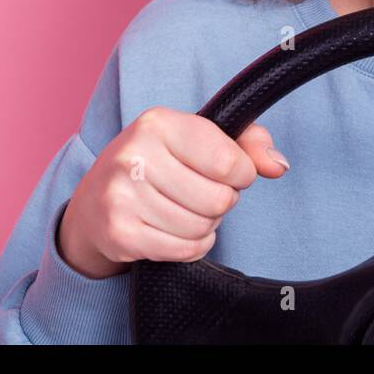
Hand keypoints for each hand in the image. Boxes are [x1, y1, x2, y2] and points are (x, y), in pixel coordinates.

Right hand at [58, 106, 289, 278]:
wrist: (94, 200)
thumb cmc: (160, 163)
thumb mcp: (201, 138)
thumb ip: (249, 143)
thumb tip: (279, 165)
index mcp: (159, 123)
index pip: (228, 161)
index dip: (242, 174)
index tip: (229, 172)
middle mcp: (134, 156)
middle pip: (218, 199)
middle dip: (221, 201)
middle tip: (201, 193)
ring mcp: (122, 197)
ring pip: (202, 227)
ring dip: (205, 225)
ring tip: (185, 209)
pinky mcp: (120, 234)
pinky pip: (184, 250)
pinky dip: (191, 246)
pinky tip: (176, 230)